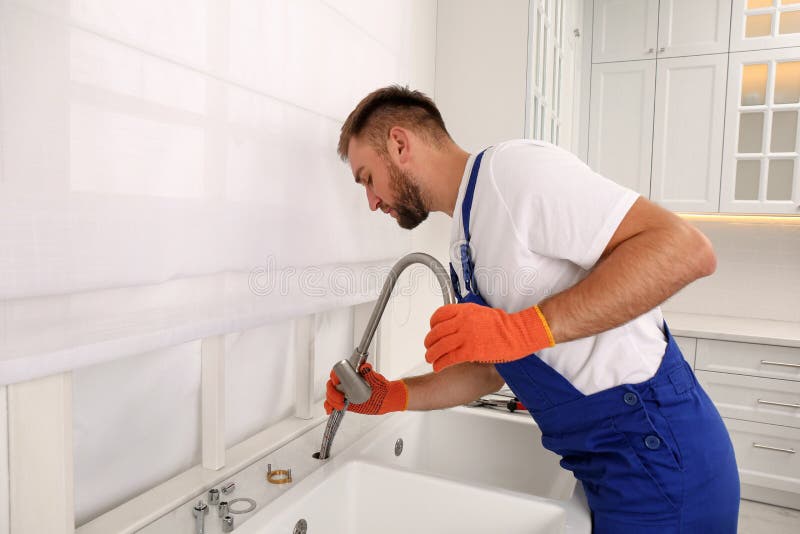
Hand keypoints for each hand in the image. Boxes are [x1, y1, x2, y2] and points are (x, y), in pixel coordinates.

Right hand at [324, 363, 407, 414]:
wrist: (386, 398)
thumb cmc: (381, 387)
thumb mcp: (375, 379)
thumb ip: (370, 372)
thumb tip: (365, 366)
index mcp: (350, 376)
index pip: (336, 375)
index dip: (333, 378)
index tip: (336, 382)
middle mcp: (346, 385)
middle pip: (331, 387)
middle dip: (332, 393)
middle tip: (341, 398)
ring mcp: (345, 395)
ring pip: (331, 396)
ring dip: (331, 401)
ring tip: (339, 405)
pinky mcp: (346, 404)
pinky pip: (334, 405)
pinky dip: (330, 407)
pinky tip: (330, 410)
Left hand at [424, 303, 554, 372]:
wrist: (519, 332)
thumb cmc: (507, 325)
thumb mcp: (483, 313)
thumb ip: (469, 317)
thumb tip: (461, 321)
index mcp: (465, 311)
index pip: (439, 315)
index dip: (432, 325)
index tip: (433, 330)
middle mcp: (462, 322)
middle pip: (436, 332)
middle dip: (429, 342)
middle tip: (429, 348)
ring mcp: (466, 336)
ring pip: (439, 346)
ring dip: (432, 355)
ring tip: (431, 359)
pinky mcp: (470, 351)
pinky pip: (449, 358)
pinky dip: (441, 364)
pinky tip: (438, 367)